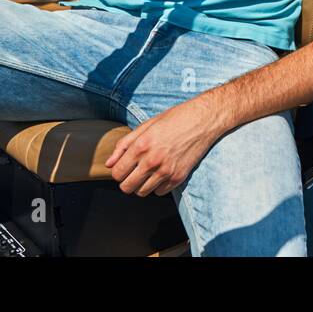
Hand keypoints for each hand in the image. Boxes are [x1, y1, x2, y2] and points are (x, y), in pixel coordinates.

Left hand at [104, 98, 225, 196]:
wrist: (203, 120)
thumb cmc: (175, 119)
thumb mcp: (146, 125)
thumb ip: (124, 145)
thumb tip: (109, 163)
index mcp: (141, 146)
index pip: (117, 173)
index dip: (117, 171)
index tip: (124, 167)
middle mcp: (152, 161)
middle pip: (126, 187)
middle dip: (126, 181)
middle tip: (133, 173)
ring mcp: (166, 171)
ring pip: (142, 192)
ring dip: (142, 185)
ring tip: (148, 173)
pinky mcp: (178, 177)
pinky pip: (159, 192)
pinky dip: (158, 186)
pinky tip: (161, 173)